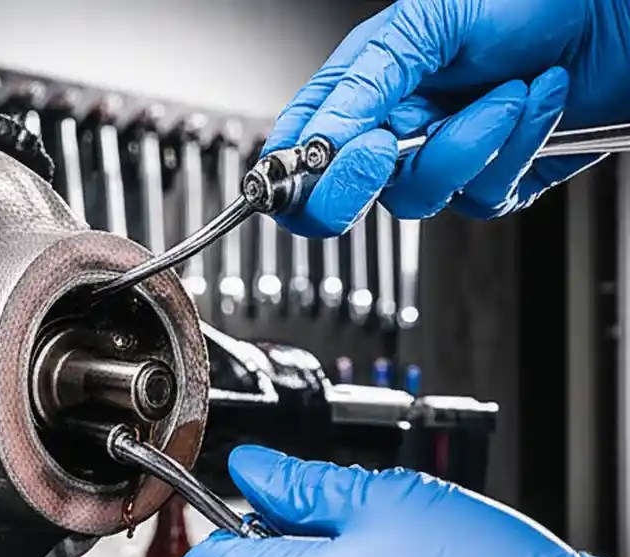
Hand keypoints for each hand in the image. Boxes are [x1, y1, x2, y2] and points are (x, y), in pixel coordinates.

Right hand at [269, 0, 629, 236]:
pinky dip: (518, 148)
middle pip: (343, 196)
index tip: (316, 165)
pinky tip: (537, 101)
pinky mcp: (494, 181)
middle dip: (363, 180)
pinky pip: (483, 199)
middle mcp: (393, 130)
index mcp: (360, 88)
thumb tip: (318, 137)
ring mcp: (442, 160)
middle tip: (383, 150)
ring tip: (508, 91)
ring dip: (470, 145)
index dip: (296, 172)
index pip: (299, 148)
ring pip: (419, 198)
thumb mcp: (424, 23)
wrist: (614, 15)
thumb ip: (362, 83)